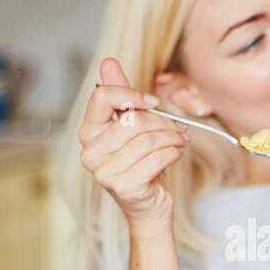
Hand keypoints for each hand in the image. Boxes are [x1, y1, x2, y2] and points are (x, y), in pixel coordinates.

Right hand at [78, 57, 190, 229]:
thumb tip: (108, 62)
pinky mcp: (123, 186)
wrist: (148, 207)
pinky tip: (177, 153)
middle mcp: (89, 152)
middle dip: (163, 122)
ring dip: (172, 137)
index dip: (131, 94)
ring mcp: (104, 172)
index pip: (102, 97)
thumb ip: (121, 95)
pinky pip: (157, 157)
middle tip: (178, 128)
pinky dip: (173, 152)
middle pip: (132, 119)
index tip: (152, 101)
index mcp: (88, 132)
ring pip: (148, 139)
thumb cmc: (141, 164)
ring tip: (181, 140)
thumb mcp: (132, 127)